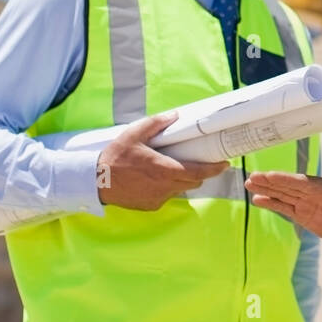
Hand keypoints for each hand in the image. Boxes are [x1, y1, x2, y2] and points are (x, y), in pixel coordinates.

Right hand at [97, 109, 229, 210]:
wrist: (97, 181)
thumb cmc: (116, 156)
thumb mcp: (135, 134)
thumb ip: (156, 124)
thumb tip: (175, 116)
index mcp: (164, 169)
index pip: (198, 172)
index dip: (214, 169)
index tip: (225, 165)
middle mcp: (165, 186)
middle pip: (194, 182)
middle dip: (200, 173)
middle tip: (201, 162)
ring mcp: (158, 198)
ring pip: (180, 189)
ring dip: (182, 180)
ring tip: (172, 168)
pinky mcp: (151, 206)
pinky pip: (167, 196)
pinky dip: (167, 187)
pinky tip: (156, 179)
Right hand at [244, 171, 321, 239]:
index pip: (302, 183)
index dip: (286, 179)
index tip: (270, 175)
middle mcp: (311, 192)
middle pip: (287, 186)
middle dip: (270, 182)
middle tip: (251, 176)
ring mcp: (305, 202)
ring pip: (282, 195)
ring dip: (266, 190)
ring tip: (248, 184)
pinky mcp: (302, 214)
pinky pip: (284, 208)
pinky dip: (271, 204)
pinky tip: (257, 200)